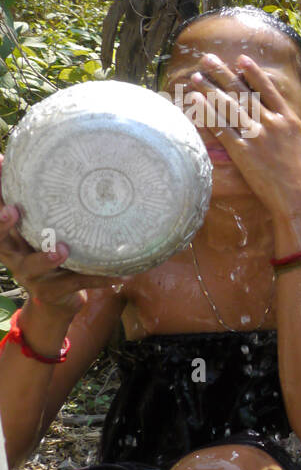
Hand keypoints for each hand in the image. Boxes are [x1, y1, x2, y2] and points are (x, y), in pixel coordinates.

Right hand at [0, 155, 122, 322]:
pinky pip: (77, 284)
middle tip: (12, 210)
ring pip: (34, 265)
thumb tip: (51, 167)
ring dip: (47, 257)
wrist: (55, 302)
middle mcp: (14, 256)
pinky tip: (120, 275)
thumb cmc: (50, 255)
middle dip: (2, 224)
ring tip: (62, 249)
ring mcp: (31, 275)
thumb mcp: (41, 232)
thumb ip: (43, 208)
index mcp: (10, 238)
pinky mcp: (52, 292)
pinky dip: (99, 279)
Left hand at [188, 53, 300, 213]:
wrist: (299, 199)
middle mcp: (271, 123)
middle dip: (223, 74)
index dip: (254, 73)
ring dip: (210, 90)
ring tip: (195, 77)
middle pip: (243, 93)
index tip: (241, 59)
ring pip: (229, 107)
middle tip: (208, 59)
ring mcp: (255, 136)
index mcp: (290, 121)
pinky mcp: (242, 152)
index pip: (269, 90)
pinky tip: (195, 101)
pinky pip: (221, 128)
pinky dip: (207, 113)